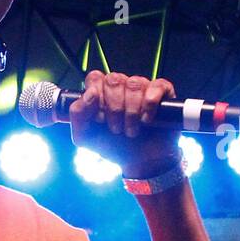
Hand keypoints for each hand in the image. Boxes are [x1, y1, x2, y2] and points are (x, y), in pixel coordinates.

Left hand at [68, 70, 182, 176]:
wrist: (140, 162)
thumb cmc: (114, 146)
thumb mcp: (85, 137)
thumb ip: (76, 115)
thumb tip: (89, 94)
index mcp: (102, 92)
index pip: (95, 78)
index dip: (96, 98)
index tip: (100, 119)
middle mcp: (122, 86)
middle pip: (114, 79)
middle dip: (114, 109)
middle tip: (117, 129)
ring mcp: (142, 87)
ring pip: (134, 84)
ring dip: (131, 112)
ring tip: (132, 130)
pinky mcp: (163, 93)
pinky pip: (156, 86)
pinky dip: (149, 105)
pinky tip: (147, 120)